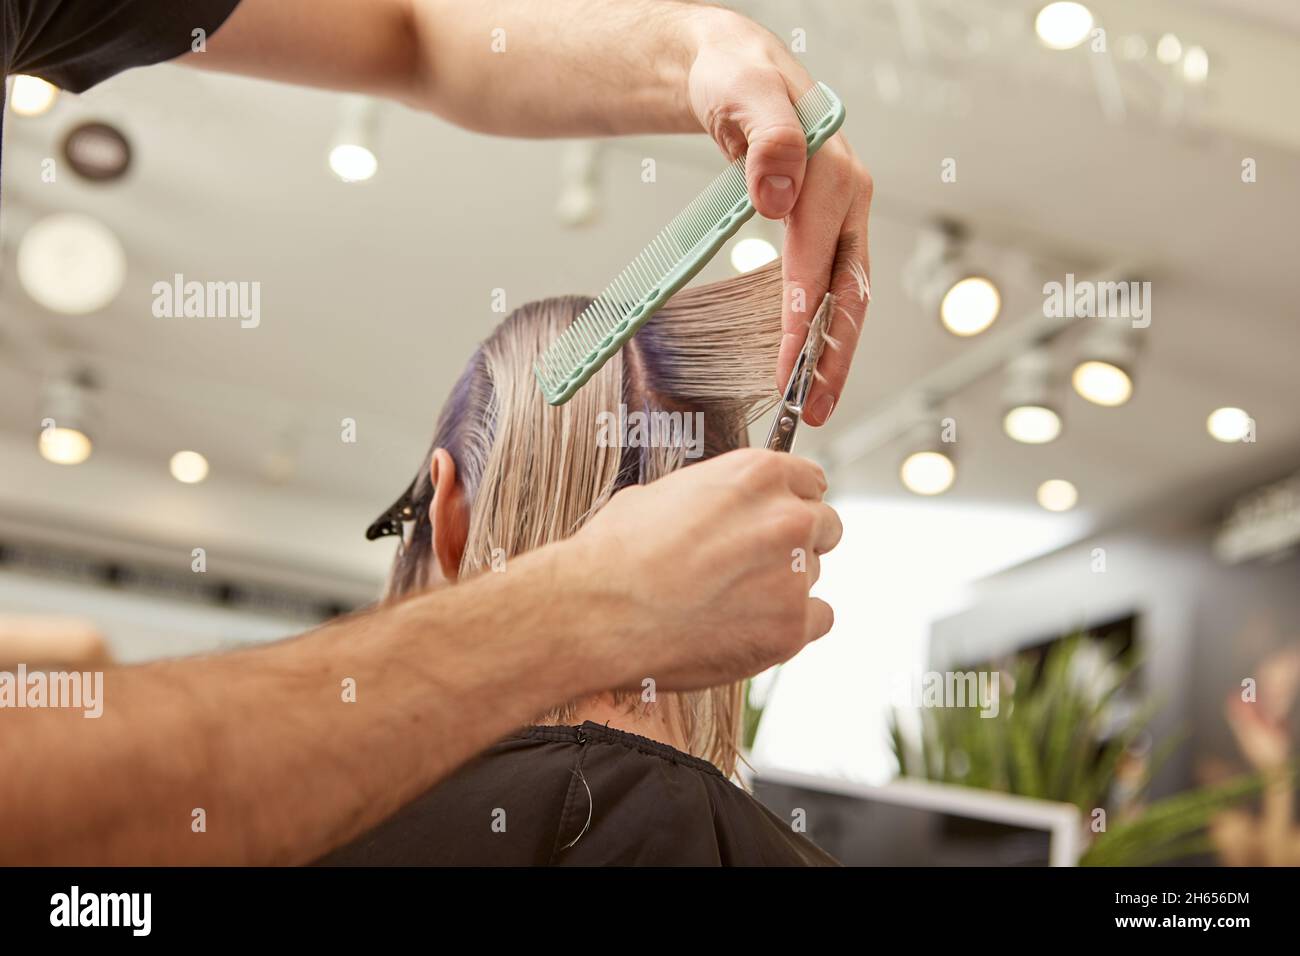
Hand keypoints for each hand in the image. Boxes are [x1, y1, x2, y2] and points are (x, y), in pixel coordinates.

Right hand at [563, 448, 841, 691]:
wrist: (598, 611)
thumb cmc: (617, 553)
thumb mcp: (664, 493)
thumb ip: (717, 498)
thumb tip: (721, 510)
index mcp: (757, 475)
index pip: (811, 481)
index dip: (792, 501)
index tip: (778, 519)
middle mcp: (787, 518)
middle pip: (825, 526)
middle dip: (796, 543)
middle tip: (754, 564)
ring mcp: (793, 575)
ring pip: (814, 576)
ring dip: (784, 586)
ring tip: (729, 600)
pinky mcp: (791, 628)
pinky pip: (818, 620)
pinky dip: (790, 625)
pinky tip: (748, 626)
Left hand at [685, 10, 872, 425]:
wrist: (734, 67)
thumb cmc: (736, 78)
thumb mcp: (744, 92)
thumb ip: (767, 139)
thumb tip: (777, 194)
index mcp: (834, 173)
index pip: (817, 261)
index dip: (801, 320)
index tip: (786, 368)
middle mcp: (848, 197)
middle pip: (850, 292)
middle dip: (834, 357)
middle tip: (813, 409)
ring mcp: (839, 213)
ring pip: (845, 296)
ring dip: (832, 353)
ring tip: (815, 401)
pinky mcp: (823, 225)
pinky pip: (828, 285)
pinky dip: (820, 327)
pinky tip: (806, 360)